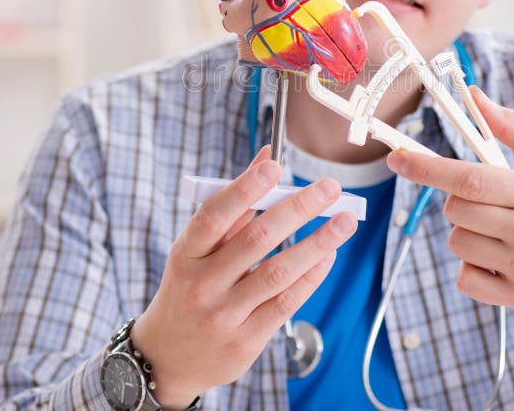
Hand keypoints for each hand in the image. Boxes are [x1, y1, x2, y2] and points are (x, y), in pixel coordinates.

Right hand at [132, 146, 357, 407]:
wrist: (168, 357)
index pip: (214, 215)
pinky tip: (329, 256)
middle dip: (298, 209)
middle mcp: (202, 284)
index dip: (244, 188)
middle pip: (256, 239)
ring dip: (317, 243)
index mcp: (186, 254)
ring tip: (345, 221)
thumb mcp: (197, 249)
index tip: (274, 165)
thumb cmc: (190, 287)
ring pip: (278, 272)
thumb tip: (267, 156)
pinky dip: (311, 276)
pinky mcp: (246, 340)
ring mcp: (224, 315)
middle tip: (329, 188)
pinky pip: (286, 302)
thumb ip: (234, 204)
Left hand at [387, 87, 513, 342]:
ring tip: (502, 229)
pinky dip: (472, 264)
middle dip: (459, 199)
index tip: (396, 158)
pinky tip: (501, 256)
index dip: (427, 168)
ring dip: (467, 230)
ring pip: (457, 241)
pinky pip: (465, 277)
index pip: (470, 179)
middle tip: (489, 199)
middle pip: (457, 210)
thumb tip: (474, 97)